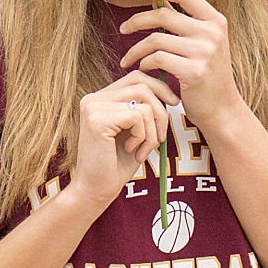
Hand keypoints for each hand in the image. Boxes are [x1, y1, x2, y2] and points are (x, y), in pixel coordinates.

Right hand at [71, 70, 175, 207]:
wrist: (96, 189)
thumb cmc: (117, 162)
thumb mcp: (134, 129)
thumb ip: (143, 107)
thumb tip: (168, 90)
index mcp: (101, 98)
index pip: (136, 77)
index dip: (159, 88)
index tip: (173, 104)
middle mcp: (94, 98)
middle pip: (142, 85)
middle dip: (160, 110)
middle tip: (161, 136)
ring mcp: (93, 107)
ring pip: (144, 102)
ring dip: (152, 129)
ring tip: (143, 148)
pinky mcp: (98, 120)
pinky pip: (138, 116)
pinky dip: (144, 136)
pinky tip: (132, 151)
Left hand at [118, 0, 244, 130]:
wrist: (222, 108)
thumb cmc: (208, 75)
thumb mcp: (204, 43)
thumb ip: (184, 22)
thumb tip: (159, 1)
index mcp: (215, 20)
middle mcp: (212, 32)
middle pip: (163, 15)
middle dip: (137, 20)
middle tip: (123, 28)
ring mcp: (204, 52)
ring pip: (156, 39)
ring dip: (136, 49)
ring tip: (128, 59)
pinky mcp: (193, 71)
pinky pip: (157, 59)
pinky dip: (144, 63)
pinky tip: (143, 69)